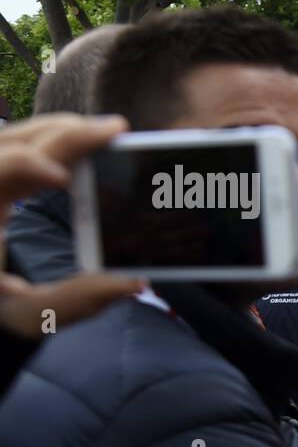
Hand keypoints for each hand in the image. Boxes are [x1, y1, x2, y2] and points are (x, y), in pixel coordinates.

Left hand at [0, 114, 141, 337]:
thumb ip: (80, 299)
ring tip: (106, 133)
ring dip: (61, 132)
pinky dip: (54, 143)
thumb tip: (136, 282)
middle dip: (64, 132)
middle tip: (115, 131)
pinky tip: (86, 148)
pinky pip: (21, 149)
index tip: (65, 179)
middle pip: (13, 138)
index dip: (31, 164)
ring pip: (17, 135)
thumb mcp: (30, 316)